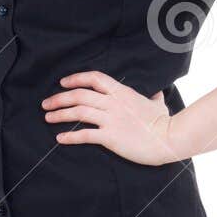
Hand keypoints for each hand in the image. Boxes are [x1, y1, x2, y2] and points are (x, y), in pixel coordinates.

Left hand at [41, 70, 178, 165]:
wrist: (170, 138)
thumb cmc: (165, 122)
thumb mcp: (158, 104)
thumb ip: (153, 97)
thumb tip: (157, 93)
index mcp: (122, 92)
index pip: (94, 78)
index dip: (76, 78)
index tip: (63, 83)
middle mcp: (113, 103)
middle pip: (79, 95)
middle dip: (59, 98)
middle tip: (46, 104)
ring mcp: (111, 119)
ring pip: (78, 112)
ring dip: (60, 114)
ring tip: (48, 118)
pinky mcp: (110, 137)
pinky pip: (85, 135)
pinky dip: (70, 136)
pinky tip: (60, 139)